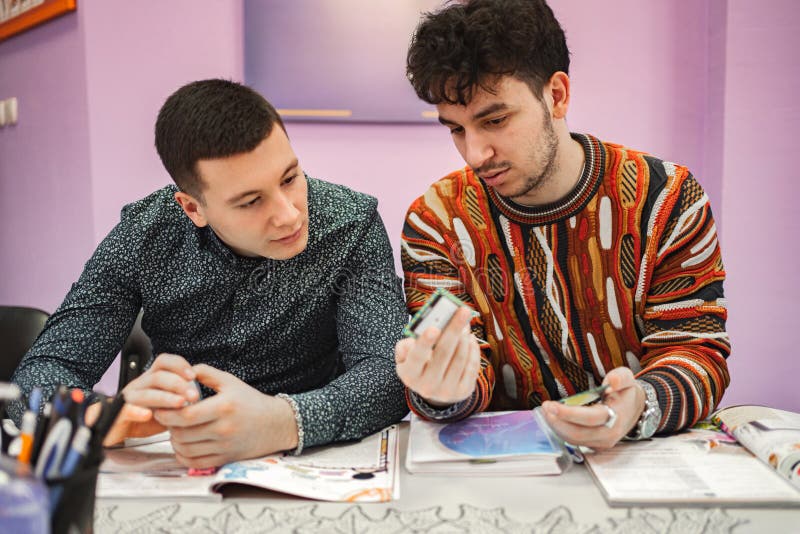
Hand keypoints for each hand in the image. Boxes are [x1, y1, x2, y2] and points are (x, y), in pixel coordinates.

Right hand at [88, 353, 198, 445]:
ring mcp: (128, 399)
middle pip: (157, 376)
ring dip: (165, 398)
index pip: (164, 361)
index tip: (194, 376)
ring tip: (180, 404)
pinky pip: (126, 410)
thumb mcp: (167, 405)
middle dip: (178, 384)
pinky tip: (148, 415)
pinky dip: (137, 411)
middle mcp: (140, 385)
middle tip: (194, 396)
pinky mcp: (117, 414)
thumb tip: (204, 398)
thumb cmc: (145, 415)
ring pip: (146, 393)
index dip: (179, 365)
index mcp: (152, 378)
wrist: (113, 428)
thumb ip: (181, 398)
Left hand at [153, 364, 298, 468]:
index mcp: (224, 407)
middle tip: (167, 418)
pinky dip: (183, 455)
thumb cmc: (251, 401)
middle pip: (182, 434)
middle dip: (168, 426)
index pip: (186, 416)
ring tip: (175, 430)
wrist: (275, 424)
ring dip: (174, 440)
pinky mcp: (225, 458)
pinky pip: (195, 463)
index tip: (162, 408)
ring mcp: (224, 446)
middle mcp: (224, 429)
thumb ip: (206, 373)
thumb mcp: (231, 381)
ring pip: (186, 449)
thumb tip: (184, 370)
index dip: (167, 414)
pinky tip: (184, 445)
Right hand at [395, 307, 480, 405]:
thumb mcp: (406, 355)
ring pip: (460, 359)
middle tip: (463, 310)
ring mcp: (446, 391)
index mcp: (409, 374)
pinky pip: (472, 366)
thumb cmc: (419, 364)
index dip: (425, 343)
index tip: (434, 327)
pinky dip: (473, 349)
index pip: (416, 357)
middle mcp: (427, 386)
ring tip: (465, 323)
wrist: (432, 389)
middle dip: (454, 330)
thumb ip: (409, 342)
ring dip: (465, 337)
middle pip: (443, 354)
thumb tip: (422, 331)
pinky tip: (470, 338)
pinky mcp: (463, 391)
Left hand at [540, 367, 644, 448]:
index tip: (551, 405)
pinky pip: (575, 442)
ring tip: (546, 412)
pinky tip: (554, 420)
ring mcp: (602, 442)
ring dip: (557, 427)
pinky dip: (562, 432)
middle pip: (577, 434)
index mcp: (616, 416)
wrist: (636, 409)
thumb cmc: (627, 393)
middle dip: (557, 422)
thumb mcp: (627, 377)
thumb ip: (620, 377)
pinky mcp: (595, 445)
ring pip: (573, 440)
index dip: (568, 413)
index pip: (590, 418)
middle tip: (545, 407)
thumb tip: (611, 382)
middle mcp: (609, 434)